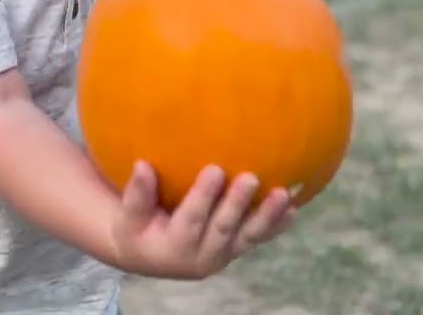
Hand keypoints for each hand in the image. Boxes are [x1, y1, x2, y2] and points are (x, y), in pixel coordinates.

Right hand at [108, 162, 295, 279]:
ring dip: (267, 216)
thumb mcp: (129, 217)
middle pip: (223, 229)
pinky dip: (276, 224)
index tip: (215, 169)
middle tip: (251, 177)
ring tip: (283, 194)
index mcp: (174, 247)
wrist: (152, 256)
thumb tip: (142, 165)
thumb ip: (137, 194)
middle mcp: (202, 255)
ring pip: (248, 236)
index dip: (203, 197)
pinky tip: (293, 208)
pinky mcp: (236, 248)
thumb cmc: (136, 229)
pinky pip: (258, 237)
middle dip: (238, 204)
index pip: (191, 221)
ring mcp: (223, 253)